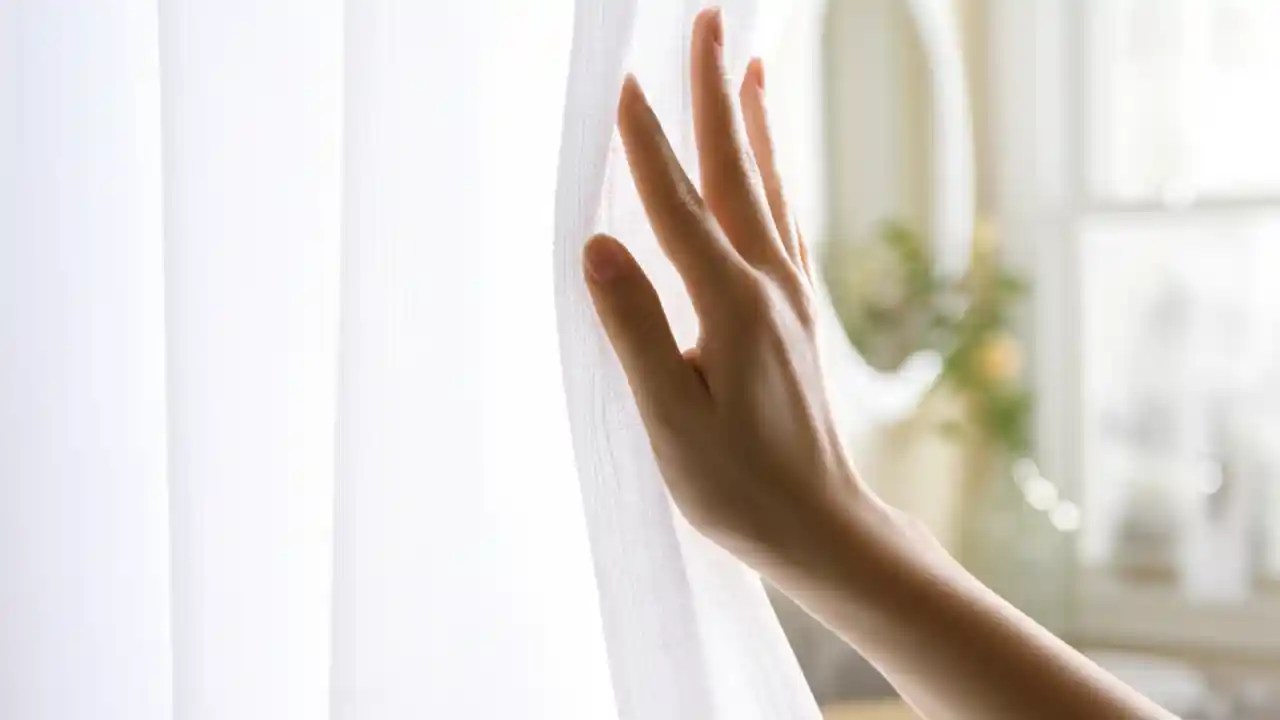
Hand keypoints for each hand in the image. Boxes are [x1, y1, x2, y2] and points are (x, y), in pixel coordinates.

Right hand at [582, 8, 888, 581]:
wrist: (822, 525)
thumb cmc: (740, 486)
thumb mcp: (672, 420)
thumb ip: (636, 329)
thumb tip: (597, 246)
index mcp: (732, 305)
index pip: (677, 205)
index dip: (646, 142)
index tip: (624, 80)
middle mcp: (770, 284)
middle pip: (736, 169)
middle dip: (713, 90)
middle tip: (707, 20)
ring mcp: (790, 295)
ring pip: (768, 187)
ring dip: (752, 121)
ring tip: (748, 64)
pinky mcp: (796, 313)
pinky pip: (782, 220)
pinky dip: (771, 174)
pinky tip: (765, 163)